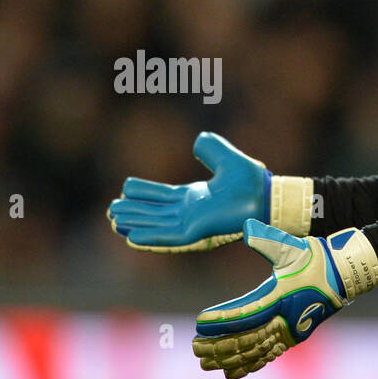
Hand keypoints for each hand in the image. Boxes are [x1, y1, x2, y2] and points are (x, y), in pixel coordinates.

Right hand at [107, 132, 269, 251]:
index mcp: (195, 198)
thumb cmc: (252, 182)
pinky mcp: (198, 234)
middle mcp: (190, 213)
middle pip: (155, 213)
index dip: (144, 194)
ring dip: (136, 224)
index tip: (125, 189)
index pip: (162, 197)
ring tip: (114, 221)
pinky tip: (132, 237)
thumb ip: (210, 148)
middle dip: (134, 212)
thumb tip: (198, 140)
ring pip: (156, 225)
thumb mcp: (226, 158)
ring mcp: (193, 224)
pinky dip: (150, 237)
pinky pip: (168, 238)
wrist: (266, 196)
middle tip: (111, 210)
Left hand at [192, 219, 377, 378]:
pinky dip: (248, 365)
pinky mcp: (292, 337)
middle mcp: (284, 320)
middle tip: (195, 348)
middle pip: (246, 339)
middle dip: (219, 345)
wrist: (344, 275)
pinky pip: (266, 356)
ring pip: (254, 351)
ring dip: (228, 358)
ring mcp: (289, 332)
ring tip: (205, 363)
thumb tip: (249, 228)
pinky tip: (230, 373)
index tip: (199, 323)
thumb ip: (268, 239)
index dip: (222, 320)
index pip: (246, 312)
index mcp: (280, 298)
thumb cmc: (315, 258)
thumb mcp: (292, 246)